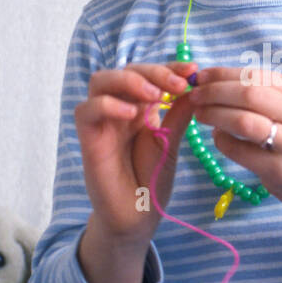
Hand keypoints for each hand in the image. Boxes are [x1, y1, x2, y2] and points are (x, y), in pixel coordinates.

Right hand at [74, 60, 198, 241]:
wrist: (138, 215)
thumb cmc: (152, 179)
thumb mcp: (170, 142)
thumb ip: (178, 115)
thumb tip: (194, 85)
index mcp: (141, 107)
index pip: (150, 74)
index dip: (169, 67)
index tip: (193, 70)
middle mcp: (119, 108)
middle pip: (126, 70)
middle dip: (154, 72)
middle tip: (179, 84)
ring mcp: (103, 121)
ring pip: (101, 81)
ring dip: (129, 80)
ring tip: (154, 95)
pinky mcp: (88, 138)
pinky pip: (87, 110)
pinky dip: (107, 104)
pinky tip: (130, 113)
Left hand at [187, 66, 281, 214]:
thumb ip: (263, 94)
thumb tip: (213, 81)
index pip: (255, 75)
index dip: (222, 74)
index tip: (200, 77)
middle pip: (249, 94)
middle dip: (214, 92)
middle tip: (194, 96)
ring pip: (244, 121)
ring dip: (215, 115)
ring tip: (200, 115)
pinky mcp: (279, 170)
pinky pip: (241, 151)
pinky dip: (222, 142)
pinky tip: (218, 138)